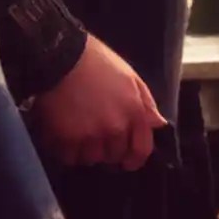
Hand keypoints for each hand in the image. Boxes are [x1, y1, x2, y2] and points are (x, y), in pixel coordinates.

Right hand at [32, 34, 165, 170]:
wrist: (60, 55)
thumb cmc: (97, 62)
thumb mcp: (130, 77)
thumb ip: (146, 103)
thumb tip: (158, 124)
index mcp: (134, 113)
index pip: (141, 148)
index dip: (135, 159)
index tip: (128, 163)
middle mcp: (115, 128)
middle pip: (114, 156)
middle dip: (107, 151)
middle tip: (96, 140)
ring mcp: (90, 135)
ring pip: (91, 159)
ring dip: (85, 152)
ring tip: (77, 137)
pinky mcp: (66, 138)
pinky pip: (68, 157)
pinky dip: (65, 151)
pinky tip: (61, 138)